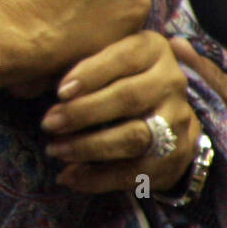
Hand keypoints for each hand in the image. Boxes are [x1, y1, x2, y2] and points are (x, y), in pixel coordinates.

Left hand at [40, 31, 198, 192]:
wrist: (167, 109)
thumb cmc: (120, 74)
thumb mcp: (109, 55)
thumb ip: (86, 61)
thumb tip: (51, 83)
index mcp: (152, 49)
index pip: (122, 59)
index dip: (90, 75)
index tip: (59, 92)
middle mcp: (171, 82)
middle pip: (128, 98)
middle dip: (83, 113)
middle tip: (49, 124)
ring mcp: (177, 121)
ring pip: (133, 137)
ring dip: (89, 147)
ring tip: (55, 150)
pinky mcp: (174, 157)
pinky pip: (135, 172)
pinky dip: (99, 178)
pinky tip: (70, 176)